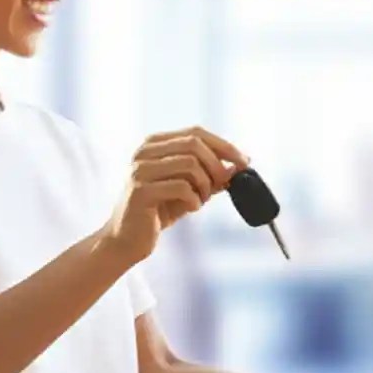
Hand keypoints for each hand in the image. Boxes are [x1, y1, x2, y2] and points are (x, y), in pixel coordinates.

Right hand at [100, 126, 247, 264]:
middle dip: (217, 165)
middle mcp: (144, 151)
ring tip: (201, 200)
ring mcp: (140, 170)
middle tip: (224, 185)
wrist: (127, 240)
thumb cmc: (159, 211)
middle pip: (195, 144)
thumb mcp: (189, 188)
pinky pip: (182, 187)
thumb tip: (240, 164)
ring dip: (205, 185)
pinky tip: (190, 208)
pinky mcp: (141, 190)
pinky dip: (195, 199)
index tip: (245, 162)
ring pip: (190, 163)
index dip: (224, 145)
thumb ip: (210, 175)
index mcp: (155, 144)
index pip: (196, 132)